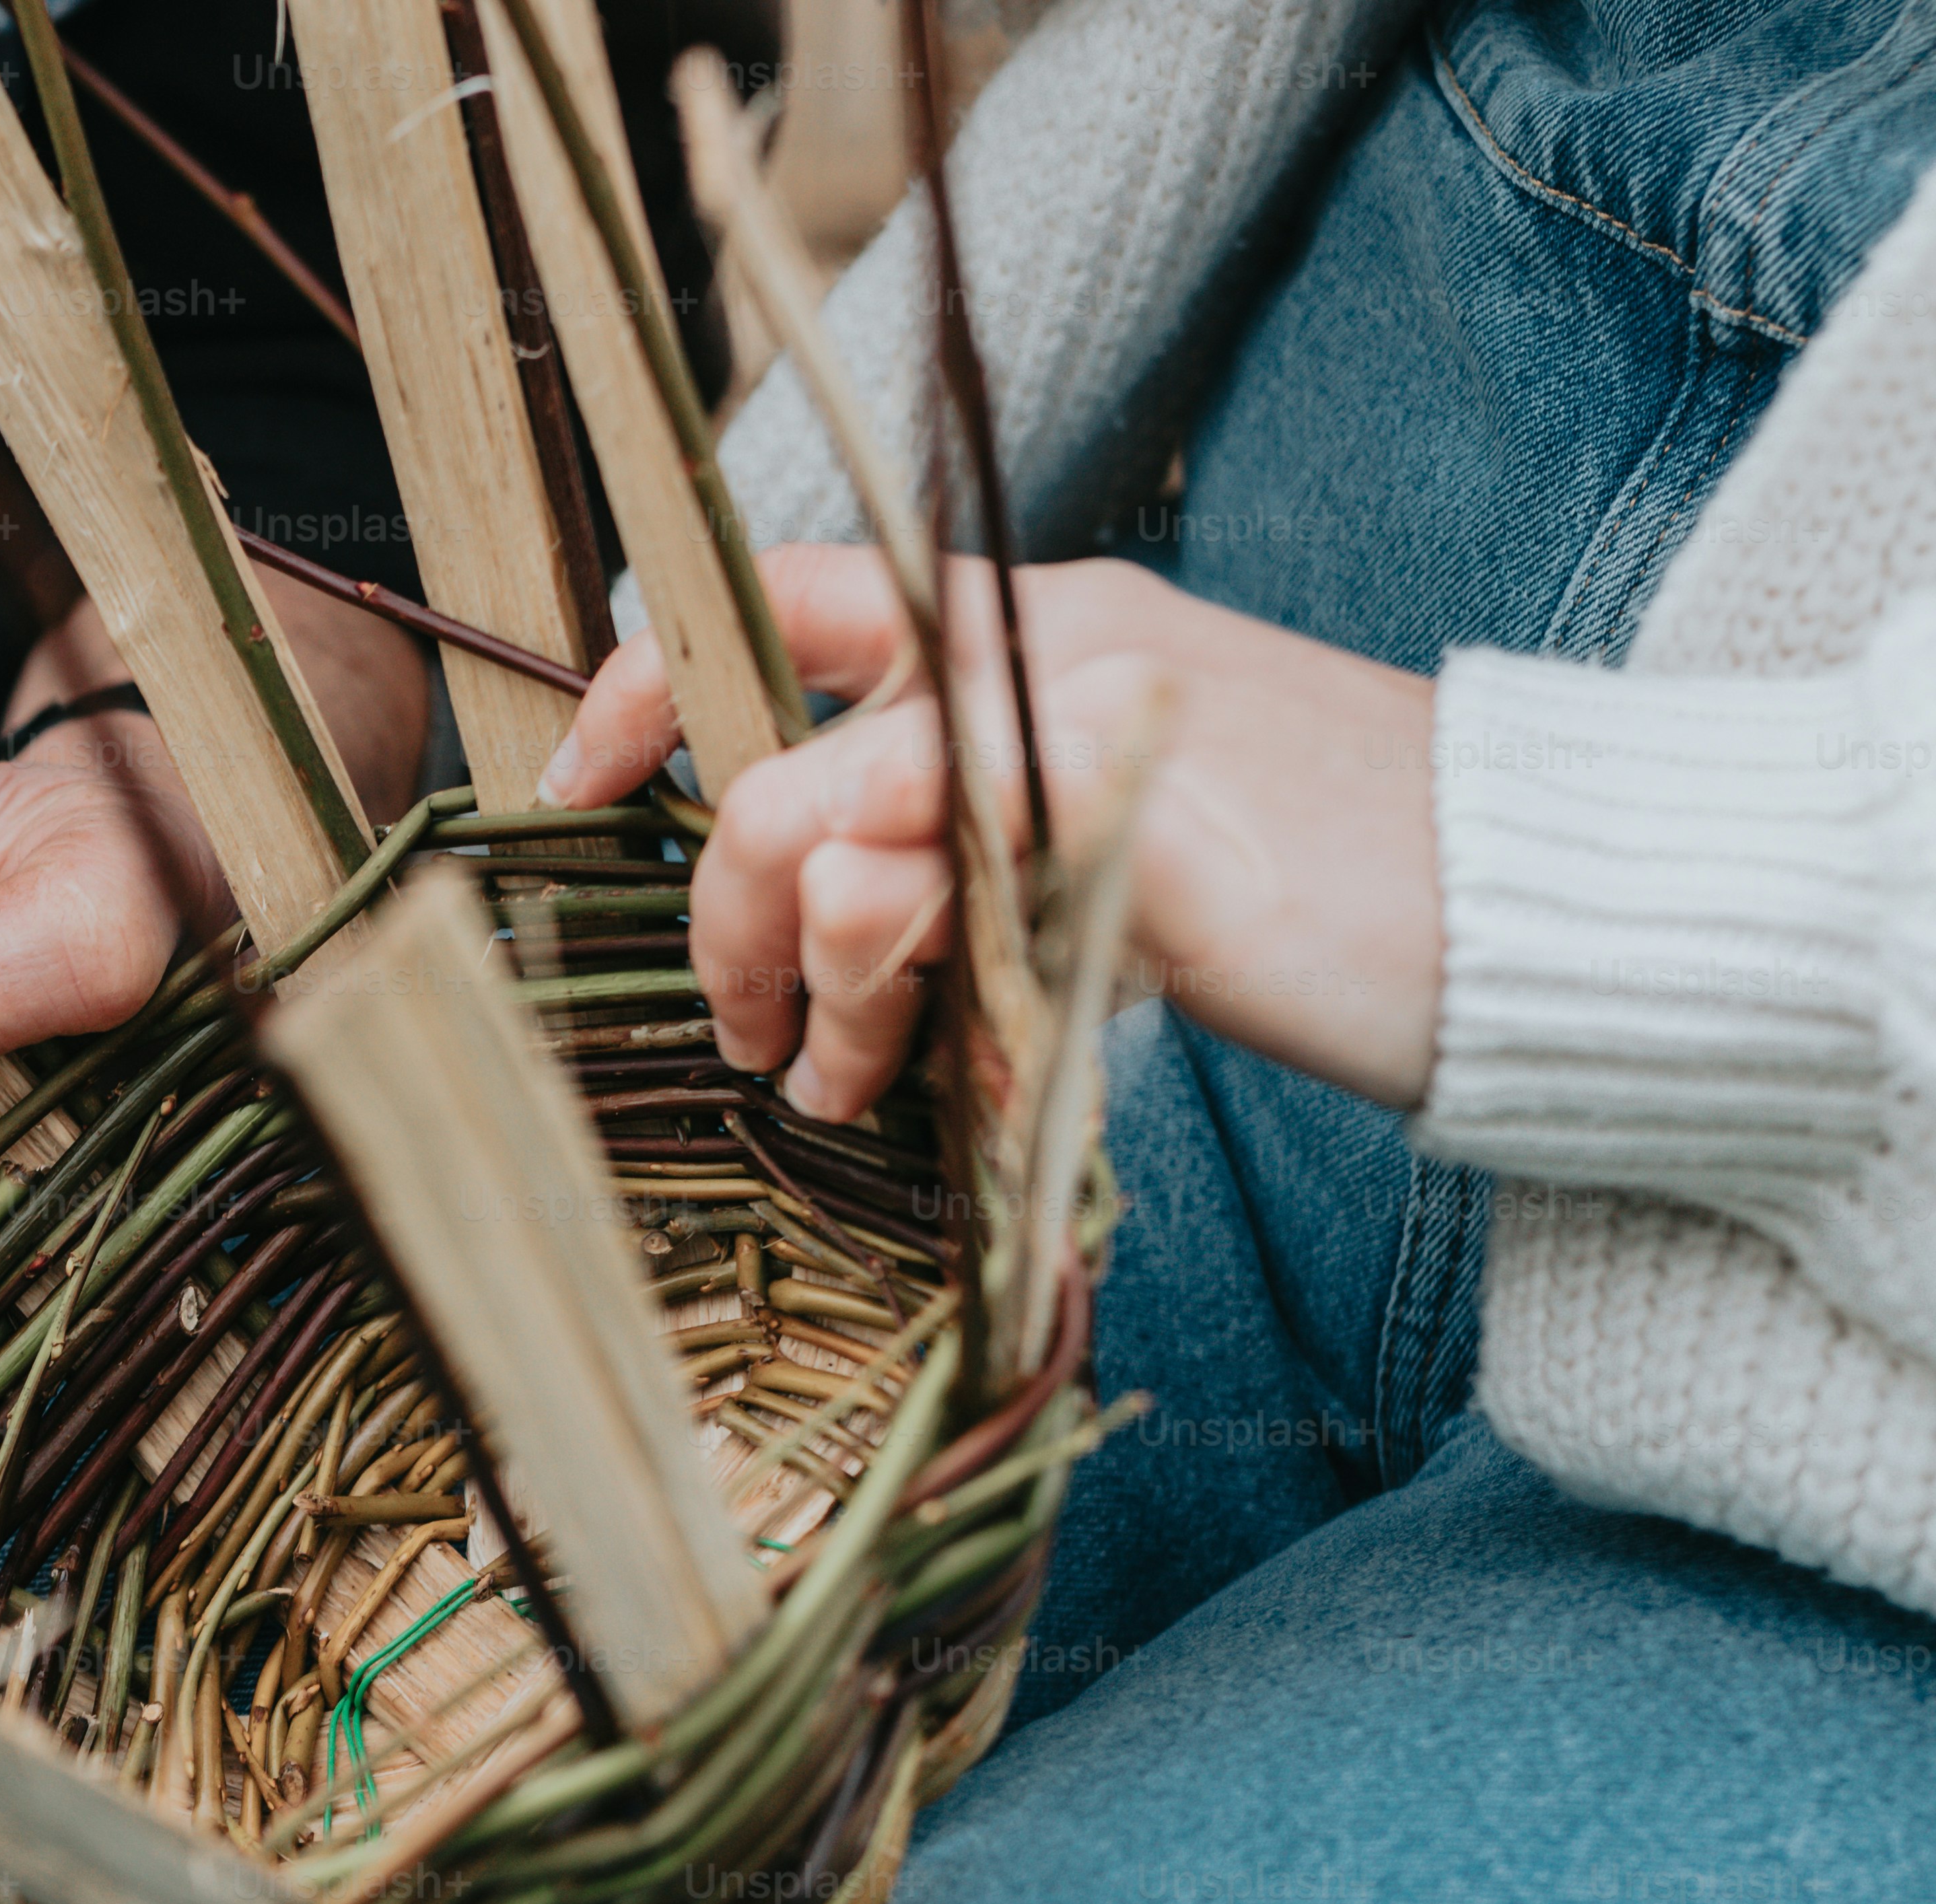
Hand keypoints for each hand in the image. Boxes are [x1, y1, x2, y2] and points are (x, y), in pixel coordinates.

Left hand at [539, 545, 1441, 1118]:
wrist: (1551, 900)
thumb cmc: (1337, 887)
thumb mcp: (1116, 823)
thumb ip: (973, 829)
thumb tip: (825, 909)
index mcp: (1037, 621)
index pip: (790, 598)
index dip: (647, 681)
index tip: (579, 779)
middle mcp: (1043, 650)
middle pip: (772, 771)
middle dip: (721, 919)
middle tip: (753, 1029)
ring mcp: (1079, 733)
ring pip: (815, 840)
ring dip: (802, 988)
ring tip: (840, 1075)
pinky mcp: (1119, 833)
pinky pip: (919, 909)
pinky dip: (881, 1013)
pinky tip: (908, 1079)